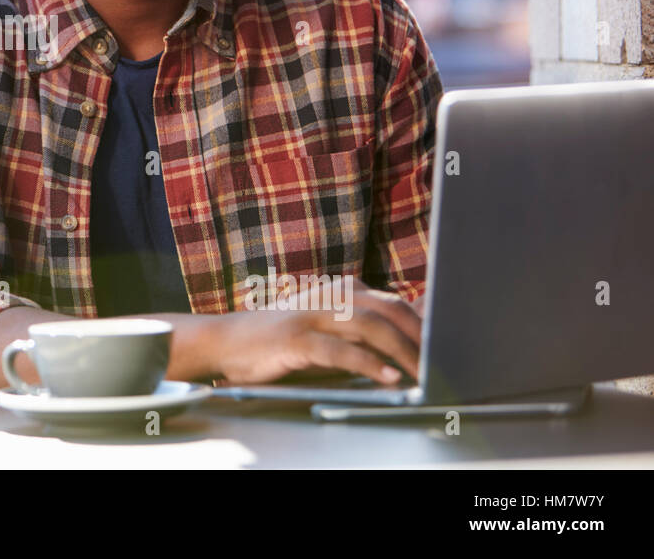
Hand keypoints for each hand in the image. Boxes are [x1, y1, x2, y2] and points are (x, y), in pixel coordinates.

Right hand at [209, 277, 422, 384]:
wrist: (223, 340)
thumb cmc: (276, 339)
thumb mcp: (321, 328)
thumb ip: (356, 331)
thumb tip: (402, 344)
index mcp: (337, 291)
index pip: (391, 301)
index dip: (422, 322)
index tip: (446, 342)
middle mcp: (327, 297)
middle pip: (387, 308)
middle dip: (420, 335)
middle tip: (443, 361)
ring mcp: (310, 315)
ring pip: (369, 326)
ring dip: (402, 351)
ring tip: (423, 373)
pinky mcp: (294, 339)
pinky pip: (339, 351)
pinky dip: (367, 364)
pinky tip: (387, 378)